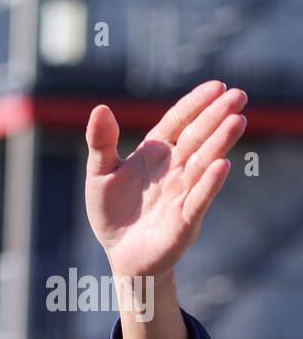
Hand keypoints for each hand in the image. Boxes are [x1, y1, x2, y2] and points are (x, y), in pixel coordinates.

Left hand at [85, 80, 246, 277]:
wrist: (120, 253)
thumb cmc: (112, 211)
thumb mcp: (100, 174)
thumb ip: (101, 143)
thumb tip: (100, 109)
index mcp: (157, 153)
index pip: (178, 122)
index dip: (195, 104)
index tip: (216, 86)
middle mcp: (175, 168)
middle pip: (197, 138)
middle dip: (216, 117)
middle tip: (238, 95)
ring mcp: (183, 192)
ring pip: (203, 164)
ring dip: (219, 143)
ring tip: (237, 121)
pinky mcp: (184, 220)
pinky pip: (199, 199)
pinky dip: (209, 184)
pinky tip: (221, 166)